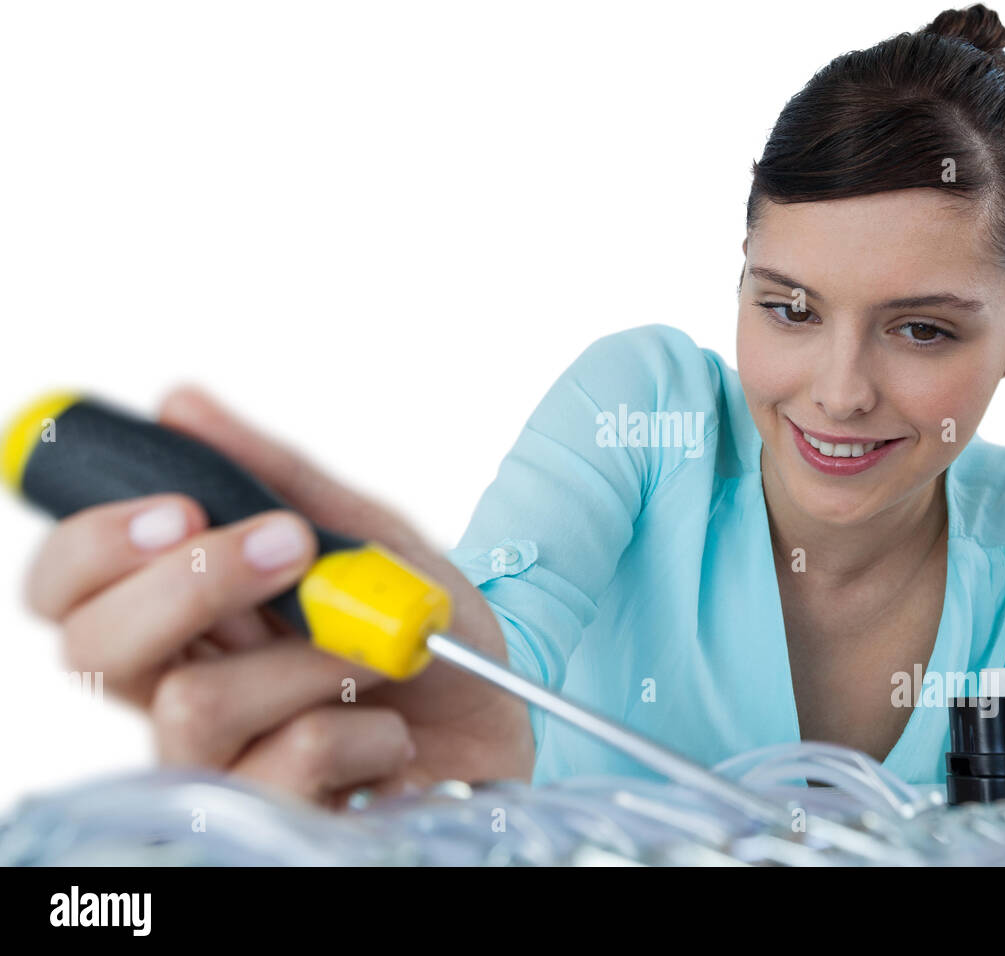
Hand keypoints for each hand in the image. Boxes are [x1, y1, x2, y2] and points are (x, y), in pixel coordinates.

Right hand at [23, 386, 533, 809]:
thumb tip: (182, 404)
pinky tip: (395, 733)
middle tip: (292, 547)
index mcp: (189, 620)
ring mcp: (224, 766)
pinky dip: (366, 728)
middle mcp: (184, 690)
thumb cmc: (428, 636)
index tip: (182, 508)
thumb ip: (279, 480)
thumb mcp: (370, 540)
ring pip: (191, 704)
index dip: (94, 546)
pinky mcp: (276, 820)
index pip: (69, 589)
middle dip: (193, 581)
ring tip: (379, 654)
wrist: (509, 719)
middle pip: (93, 647)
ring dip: (312, 658)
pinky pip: (286, 761)